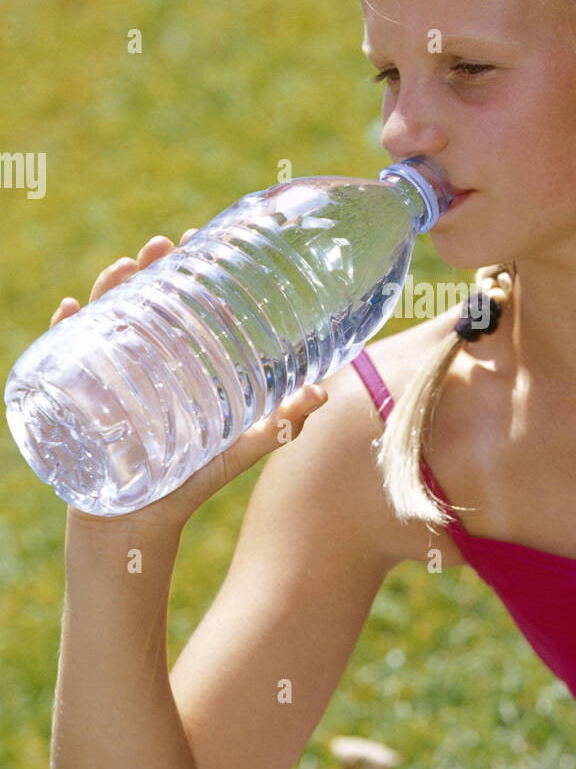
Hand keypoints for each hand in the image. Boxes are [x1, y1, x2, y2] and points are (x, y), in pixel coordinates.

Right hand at [52, 231, 327, 532]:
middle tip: (162, 247)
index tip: (200, 239)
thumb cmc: (188, 487)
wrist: (136, 529)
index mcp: (180, 365)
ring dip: (109, 289)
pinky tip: (70, 310)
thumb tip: (320, 393)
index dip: (192, 271)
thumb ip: (275, 427)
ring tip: (124, 268)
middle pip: (143, 303)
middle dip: (149, 269)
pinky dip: (63, 331)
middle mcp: (143, 364)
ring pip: (104, 321)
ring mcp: (107, 379)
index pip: (186, 306)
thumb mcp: (236, 452)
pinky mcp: (77, 401)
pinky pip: (62, 358)